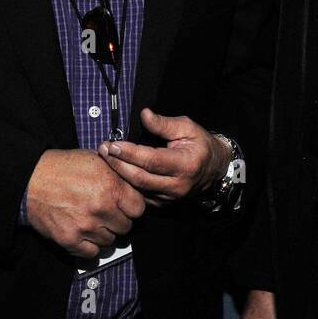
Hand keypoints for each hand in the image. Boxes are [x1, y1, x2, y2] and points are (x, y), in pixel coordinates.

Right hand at [24, 148, 145, 257]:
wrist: (31, 179)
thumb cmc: (63, 167)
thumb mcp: (96, 160)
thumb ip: (118, 173)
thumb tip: (134, 181)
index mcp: (111, 186)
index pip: (138, 209)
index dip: (131, 206)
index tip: (124, 205)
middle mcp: (101, 208)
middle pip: (125, 227)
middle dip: (118, 220)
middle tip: (107, 213)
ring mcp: (86, 226)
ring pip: (110, 241)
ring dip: (103, 233)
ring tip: (92, 220)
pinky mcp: (70, 240)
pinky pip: (92, 253)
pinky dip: (90, 246)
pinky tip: (85, 234)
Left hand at [97, 108, 230, 205]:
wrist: (214, 168)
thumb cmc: (200, 145)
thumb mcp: (187, 127)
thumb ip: (164, 123)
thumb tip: (144, 115)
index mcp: (185, 165)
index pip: (151, 160)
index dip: (130, 153)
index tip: (113, 144)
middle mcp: (177, 185)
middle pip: (140, 178)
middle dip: (117, 164)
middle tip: (102, 149)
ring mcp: (169, 198)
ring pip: (137, 189)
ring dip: (118, 174)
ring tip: (105, 158)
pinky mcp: (163, 204)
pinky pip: (140, 195)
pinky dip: (126, 184)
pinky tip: (115, 171)